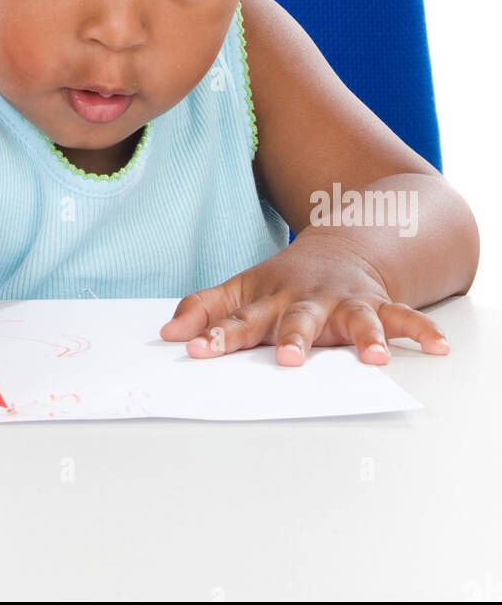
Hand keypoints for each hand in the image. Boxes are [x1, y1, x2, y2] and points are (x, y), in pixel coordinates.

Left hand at [160, 231, 450, 365]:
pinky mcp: (377, 304)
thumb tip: (166, 335)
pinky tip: (438, 346)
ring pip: (356, 318)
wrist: (341, 247)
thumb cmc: (285, 281)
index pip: (238, 321)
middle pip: (298, 320)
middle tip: (288, 358)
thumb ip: (204, 311)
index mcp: (270, 301)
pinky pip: (403, 317)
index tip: (195, 350)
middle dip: (294, 337)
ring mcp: (344, 302)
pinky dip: (422, 330)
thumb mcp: (241, 290)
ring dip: (366, 336)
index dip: (215, 335)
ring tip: (375, 356)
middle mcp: (308, 301)